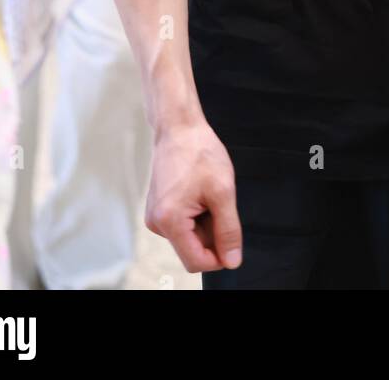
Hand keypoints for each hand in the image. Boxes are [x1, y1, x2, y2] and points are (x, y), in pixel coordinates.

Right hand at [145, 119, 242, 273]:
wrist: (179, 127)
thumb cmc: (198, 151)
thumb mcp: (223, 191)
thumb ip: (228, 230)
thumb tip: (232, 260)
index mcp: (169, 221)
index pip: (196, 261)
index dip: (219, 256)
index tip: (231, 238)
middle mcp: (157, 222)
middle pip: (192, 249)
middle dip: (212, 233)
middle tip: (219, 202)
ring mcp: (156, 216)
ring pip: (189, 237)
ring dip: (205, 222)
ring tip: (208, 193)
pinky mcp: (159, 209)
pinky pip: (182, 224)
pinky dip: (196, 214)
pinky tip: (199, 192)